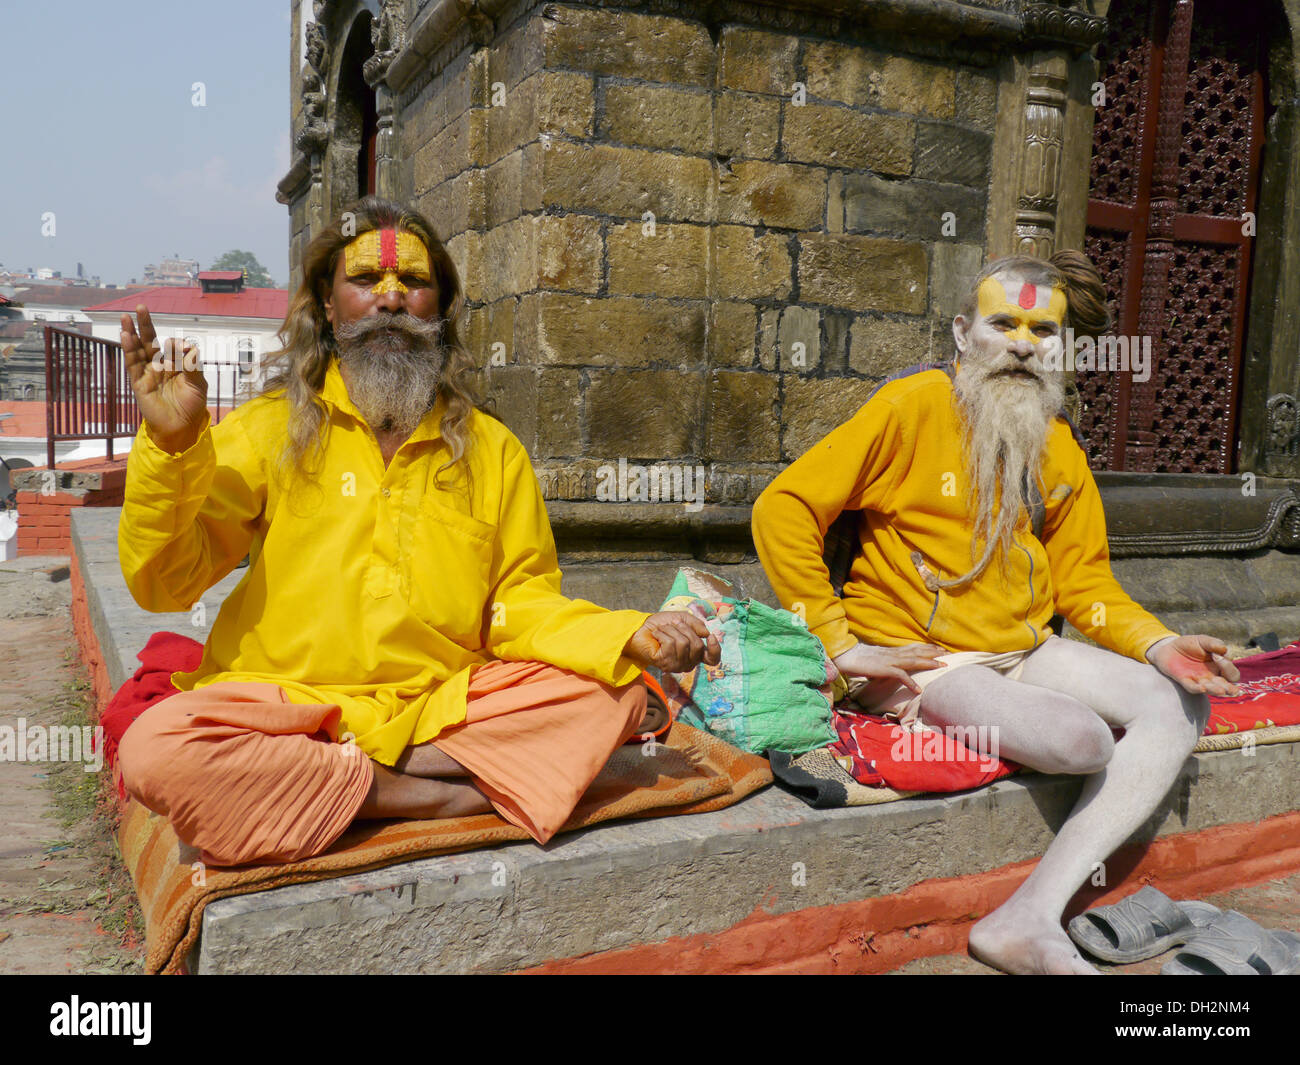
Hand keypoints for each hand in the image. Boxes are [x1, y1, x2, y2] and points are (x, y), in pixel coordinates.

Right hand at [121, 305, 207, 452]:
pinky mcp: (139, 383)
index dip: (177, 344)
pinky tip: (125, 336)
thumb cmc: (192, 406)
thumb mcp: (197, 383)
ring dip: (131, 333)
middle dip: (145, 325)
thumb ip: (192, 365)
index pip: (172, 347)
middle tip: (141, 307)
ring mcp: (147, 373)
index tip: (183, 347)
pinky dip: (128, 350)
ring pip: (138, 350)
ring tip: (126, 317)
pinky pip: (132, 364)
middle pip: (150, 341)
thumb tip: (187, 345)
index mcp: (175, 364)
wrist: (182, 427)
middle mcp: (159, 366)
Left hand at [624, 609, 721, 673]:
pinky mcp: (664, 664)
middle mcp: (688, 662)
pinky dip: (662, 634)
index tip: (710, 637)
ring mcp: (676, 665)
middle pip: (697, 646)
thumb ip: (697, 625)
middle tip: (672, 625)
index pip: (713, 659)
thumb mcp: (682, 619)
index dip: (715, 649)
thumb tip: (707, 633)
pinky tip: (656, 636)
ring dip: (671, 631)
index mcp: (695, 653)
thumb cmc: (661, 624)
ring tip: (662, 631)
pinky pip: (670, 644)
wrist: (641, 627)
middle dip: (685, 630)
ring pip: (683, 644)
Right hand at [832, 641, 947, 697]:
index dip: (928, 648)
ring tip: (942, 666)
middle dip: (934, 653)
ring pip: (913, 660)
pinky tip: (918, 690)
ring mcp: (889, 660)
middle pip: (917, 651)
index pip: (914, 647)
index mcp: (892, 651)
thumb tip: (893, 668)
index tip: (940, 649)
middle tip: (948, 654)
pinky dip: (910, 682)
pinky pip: (900, 675)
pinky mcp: (884, 668)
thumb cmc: (858, 660)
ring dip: (928, 663)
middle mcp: (894, 654)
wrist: (845, 657)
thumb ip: (886, 663)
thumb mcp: (876, 661)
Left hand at [1146, 635, 1240, 696]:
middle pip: (1225, 685)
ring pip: (1210, 688)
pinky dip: (1197, 688)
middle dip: (1230, 688)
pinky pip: (1191, 687)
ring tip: (1220, 691)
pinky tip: (1202, 688)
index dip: (1227, 666)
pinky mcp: (1184, 680)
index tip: (1216, 656)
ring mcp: (1198, 679)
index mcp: (1220, 667)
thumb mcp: (1202, 640)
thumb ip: (1213, 643)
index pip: (1231, 672)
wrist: (1169, 647)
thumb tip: (1224, 649)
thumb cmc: (1190, 644)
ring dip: (1215, 690)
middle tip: (1234, 690)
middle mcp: (1212, 676)